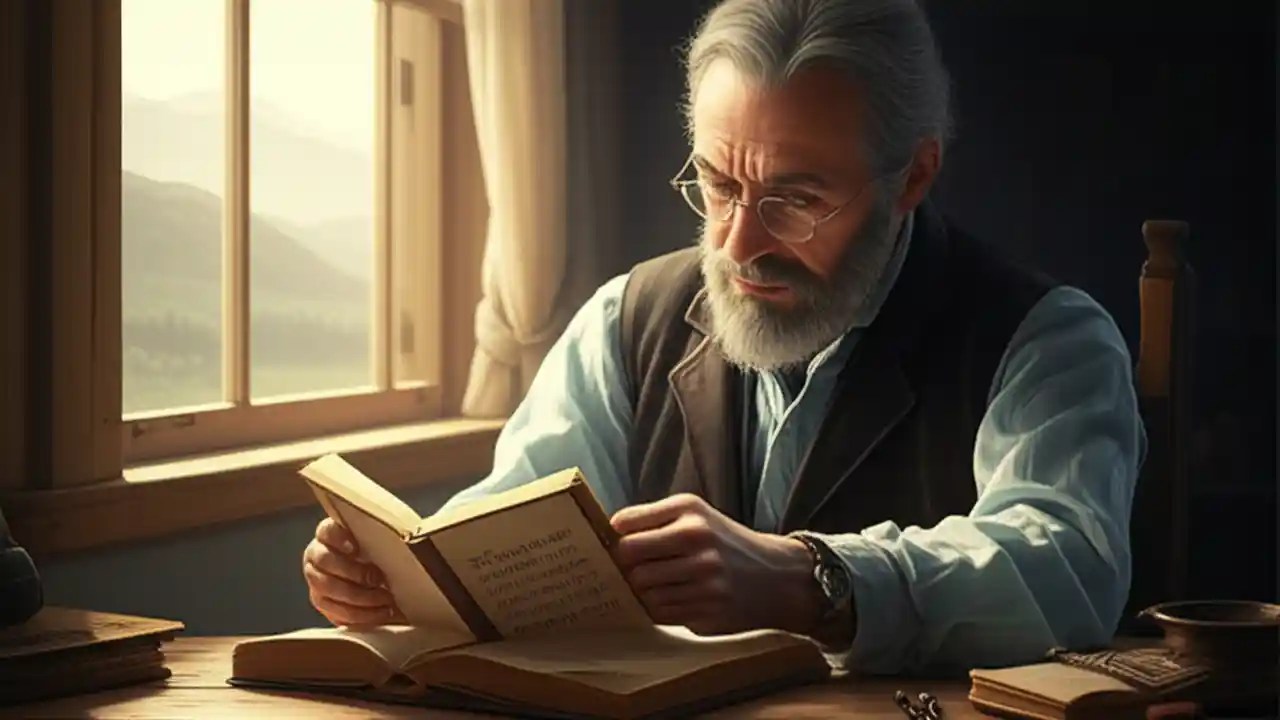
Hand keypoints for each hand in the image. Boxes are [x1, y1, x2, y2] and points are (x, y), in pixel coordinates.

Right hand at [302, 518, 405, 626]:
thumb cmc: (380, 555)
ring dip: (358, 596)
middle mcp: (317, 553)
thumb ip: (379, 539)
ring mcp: (315, 578)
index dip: (340, 539)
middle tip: (378, 578)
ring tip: (384, 599)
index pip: (327, 531)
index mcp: (329, 533)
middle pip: (325, 560)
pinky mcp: (320, 601)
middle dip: (354, 572)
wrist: (376, 579)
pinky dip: (358, 614)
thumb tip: (397, 540)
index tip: (356, 548)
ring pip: (327, 587)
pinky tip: (379, 612)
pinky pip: (333, 609)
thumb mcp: (381, 543)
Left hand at [610, 493, 822, 635]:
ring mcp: (704, 578)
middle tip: (633, 568)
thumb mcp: (697, 515)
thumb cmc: (725, 542)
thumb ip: (654, 520)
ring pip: (642, 590)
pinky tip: (671, 599)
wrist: (776, 576)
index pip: (626, 525)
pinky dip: (658, 608)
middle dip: (625, 566)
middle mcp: (697, 541)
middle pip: (629, 558)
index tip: (615, 543)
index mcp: (689, 512)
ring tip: (657, 584)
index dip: (614, 537)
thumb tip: (607, 533)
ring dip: (642, 591)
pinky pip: (660, 613)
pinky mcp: (708, 609)